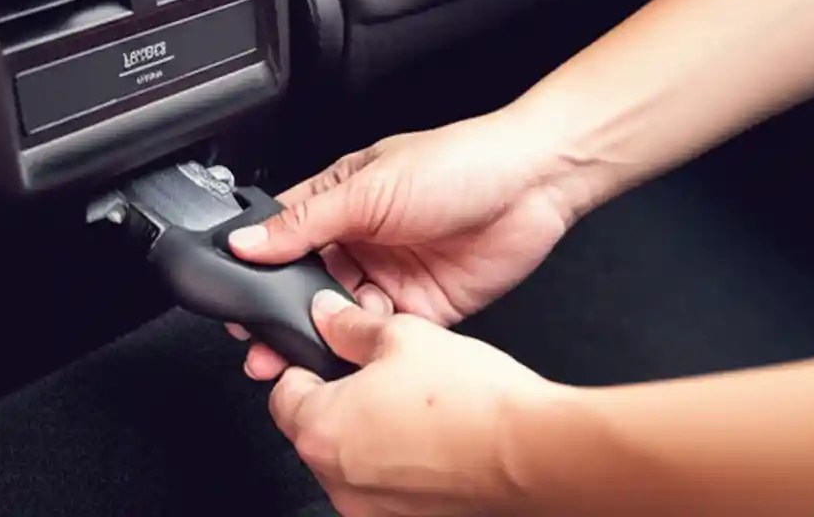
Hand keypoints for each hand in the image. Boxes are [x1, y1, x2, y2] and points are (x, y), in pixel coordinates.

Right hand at [229, 109, 577, 378]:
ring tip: (295, 357)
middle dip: (282, 315)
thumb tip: (246, 242)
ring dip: (318, 337)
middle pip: (306, 286)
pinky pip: (382, 336)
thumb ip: (305, 223)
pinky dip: (363, 349)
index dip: (257, 268)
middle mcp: (362, 238)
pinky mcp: (423, 307)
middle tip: (260, 345)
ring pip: (340, 316)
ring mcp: (391, 274)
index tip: (236, 301)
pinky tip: (347, 356)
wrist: (535, 184)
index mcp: (340, 199)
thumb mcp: (369, 189)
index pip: (282, 237)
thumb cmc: (459, 162)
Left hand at [272, 290, 565, 516]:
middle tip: (379, 375)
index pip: (282, 393)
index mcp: (319, 429)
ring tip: (413, 406)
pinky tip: (429, 439)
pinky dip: (396, 464)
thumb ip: (351, 326)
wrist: (531, 453)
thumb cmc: (470, 401)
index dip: (304, 365)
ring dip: (367, 434)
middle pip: (313, 430)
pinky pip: (383, 486)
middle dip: (338, 400)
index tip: (326, 355)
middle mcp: (337, 479)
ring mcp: (370, 509)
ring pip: (349, 460)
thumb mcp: (403, 335)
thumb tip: (328, 316)